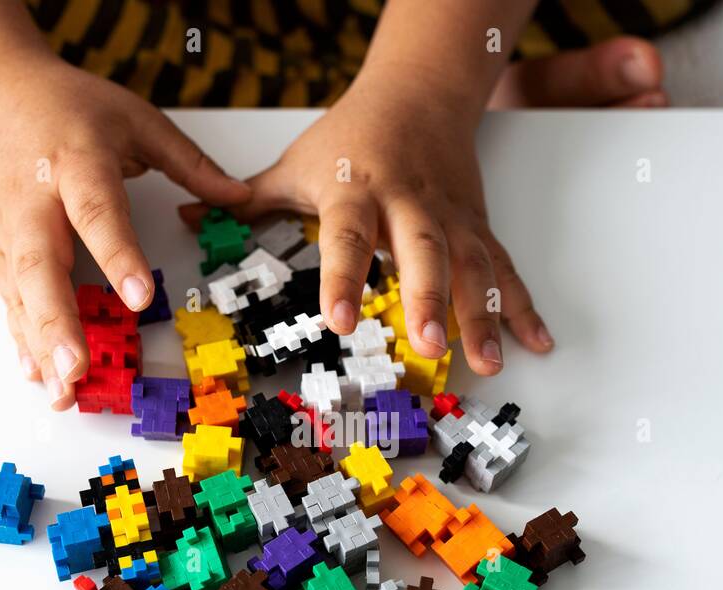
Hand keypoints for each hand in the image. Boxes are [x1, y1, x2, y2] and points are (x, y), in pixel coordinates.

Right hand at [0, 55, 249, 407]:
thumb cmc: (65, 104)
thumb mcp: (135, 119)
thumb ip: (189, 163)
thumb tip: (240, 196)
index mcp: (77, 164)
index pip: (97, 214)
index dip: (117, 256)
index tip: (139, 298)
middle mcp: (36, 201)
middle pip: (42, 267)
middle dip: (58, 323)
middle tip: (77, 369)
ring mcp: (11, 228)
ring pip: (21, 293)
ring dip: (39, 346)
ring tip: (62, 392)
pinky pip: (11, 297)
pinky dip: (22, 337)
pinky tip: (37, 373)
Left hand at [181, 66, 551, 375]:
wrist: (418, 94)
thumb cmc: (351, 136)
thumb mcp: (298, 164)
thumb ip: (248, 200)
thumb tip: (188, 218)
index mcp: (356, 191)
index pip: (347, 237)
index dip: (343, 278)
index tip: (339, 320)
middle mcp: (408, 205)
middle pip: (423, 252)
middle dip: (428, 299)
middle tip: (428, 345)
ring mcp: (450, 217)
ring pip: (472, 266)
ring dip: (483, 315)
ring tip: (488, 363)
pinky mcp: (478, 227)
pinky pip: (504, 269)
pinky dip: (522, 307)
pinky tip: (535, 341)